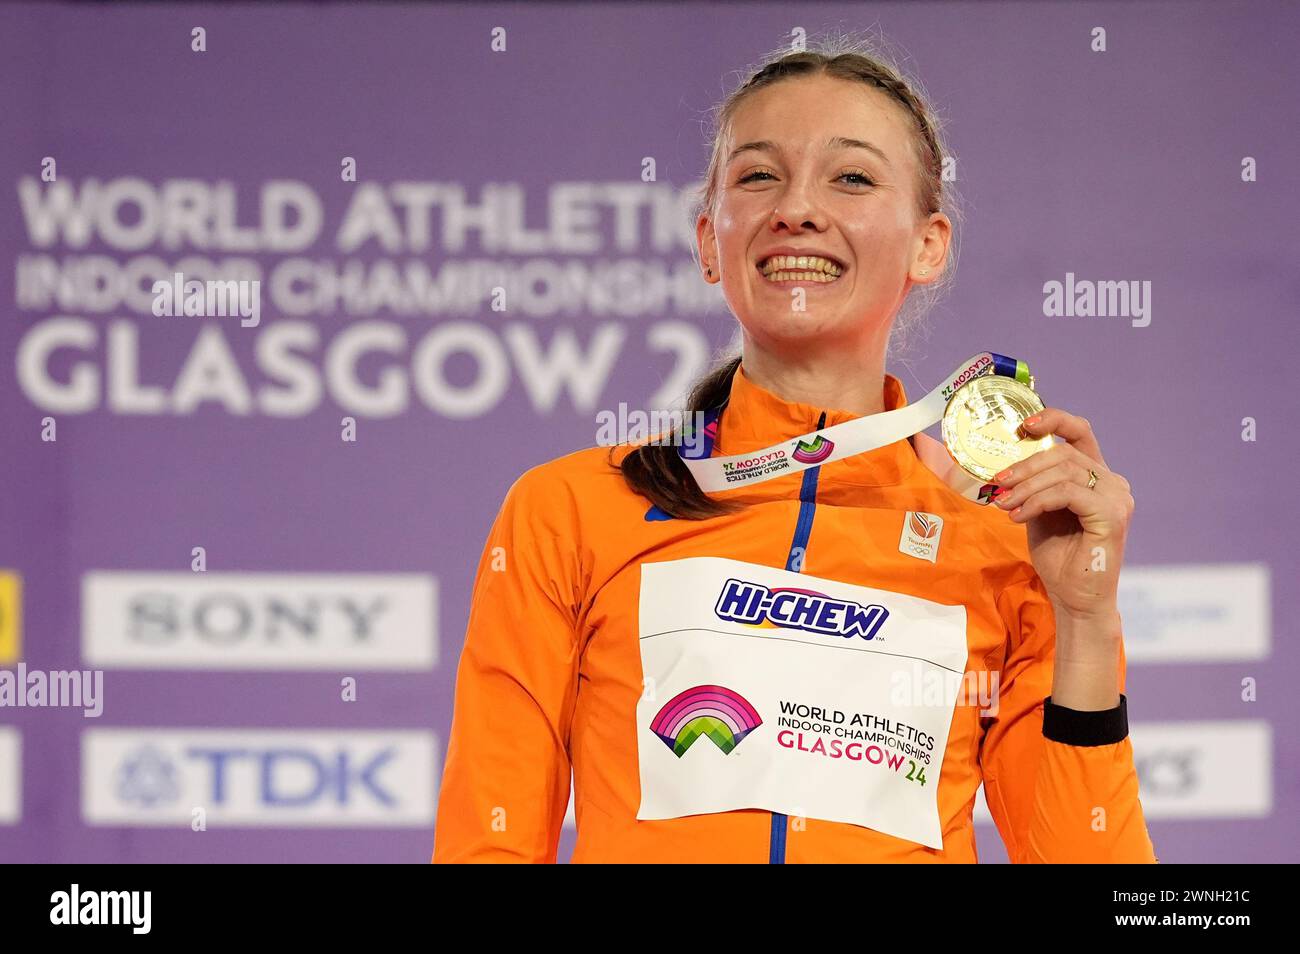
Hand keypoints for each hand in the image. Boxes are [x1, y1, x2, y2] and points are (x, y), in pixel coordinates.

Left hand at [989, 409, 1134, 619]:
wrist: (1076, 599)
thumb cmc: (1059, 558)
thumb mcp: (1038, 512)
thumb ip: (1031, 486)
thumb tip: (1001, 466)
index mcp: (1096, 477)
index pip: (1079, 433)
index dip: (1053, 419)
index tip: (1023, 425)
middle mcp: (1112, 482)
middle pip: (1063, 453)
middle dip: (1024, 465)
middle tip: (997, 483)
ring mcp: (1117, 497)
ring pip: (1063, 471)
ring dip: (1026, 485)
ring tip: (1004, 504)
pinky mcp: (1113, 515)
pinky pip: (1068, 493)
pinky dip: (1037, 501)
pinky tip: (1018, 517)